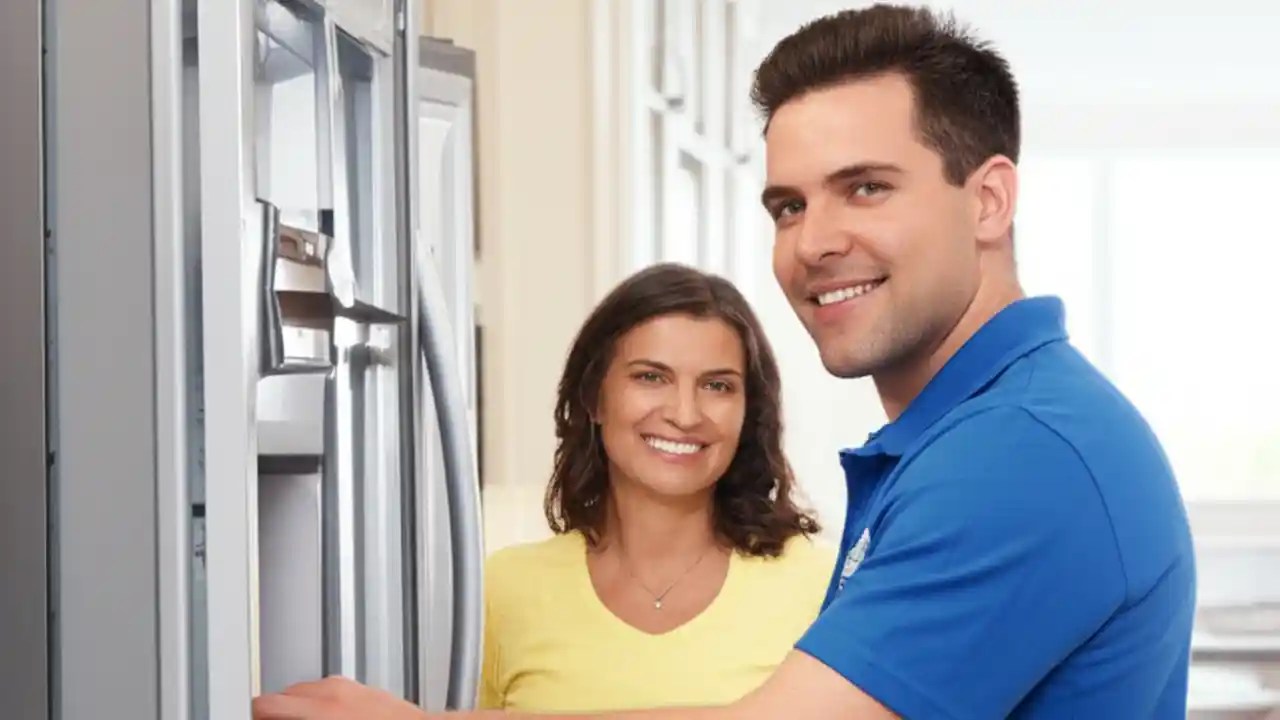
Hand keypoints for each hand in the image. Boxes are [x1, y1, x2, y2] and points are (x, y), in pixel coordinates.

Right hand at [252, 676, 429, 719]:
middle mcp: (332, 692)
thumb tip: (278, 716)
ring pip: (306, 690)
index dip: (255, 715)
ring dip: (296, 707)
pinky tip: (324, 719)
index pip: (266, 705)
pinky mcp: (362, 688)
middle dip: (276, 712)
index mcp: (320, 709)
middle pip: (283, 695)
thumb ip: (296, 719)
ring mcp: (348, 687)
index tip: (252, 718)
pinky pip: (328, 691)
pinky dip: (319, 704)